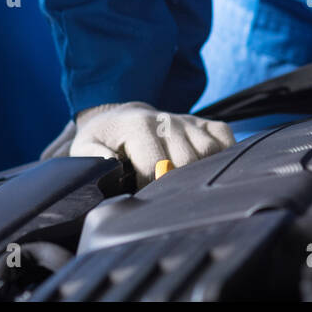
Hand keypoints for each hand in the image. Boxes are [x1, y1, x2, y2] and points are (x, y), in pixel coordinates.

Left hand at [43, 101, 234, 188]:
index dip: (149, 188)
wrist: (120, 116)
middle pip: (187, 161)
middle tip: (164, 193)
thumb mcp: (86, 147)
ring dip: (200, 171)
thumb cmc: (104, 139)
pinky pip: (225, 138)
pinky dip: (224, 153)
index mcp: (139, 126)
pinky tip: (207, 168)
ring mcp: (187, 121)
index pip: (156, 166)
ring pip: (209, 151)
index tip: (142, 195)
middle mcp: (167, 120)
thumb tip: (110, 168)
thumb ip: (94, 159)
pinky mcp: (203, 122)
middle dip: (176, 183)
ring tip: (183, 184)